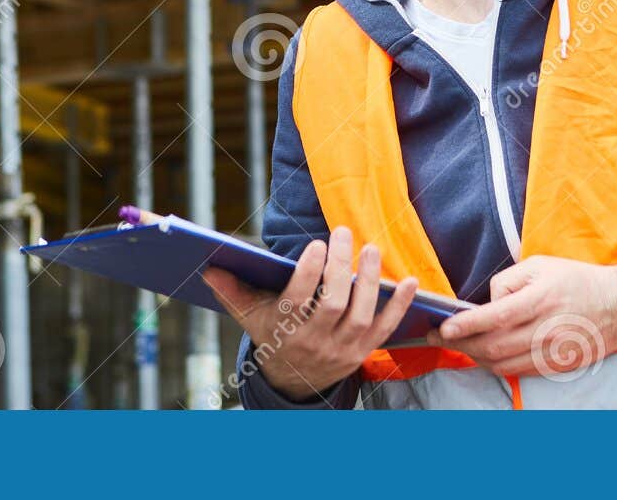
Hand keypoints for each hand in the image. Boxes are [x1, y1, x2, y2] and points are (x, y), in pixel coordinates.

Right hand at [202, 225, 418, 401]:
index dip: (308, 274)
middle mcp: (315, 343)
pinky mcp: (364, 352)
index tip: (317, 244)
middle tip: (344, 233)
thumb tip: (207, 267)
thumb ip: (232, 291)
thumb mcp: (250, 317)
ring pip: (360, 316)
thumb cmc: (273, 335)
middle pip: (332, 305)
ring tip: (371, 248)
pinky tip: (409, 281)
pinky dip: (399, 306)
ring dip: (369, 281)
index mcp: (285, 331)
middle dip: (340, 268)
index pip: (297, 302)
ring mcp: (342, 350)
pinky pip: (386, 329)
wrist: (294, 382)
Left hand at [429, 255, 616, 378]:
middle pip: (493, 346)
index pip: (495, 316)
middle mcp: (547, 330)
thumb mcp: (541, 265)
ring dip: (474, 357)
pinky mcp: (556, 367)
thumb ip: (507, 282)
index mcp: (541, 299)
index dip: (466, 325)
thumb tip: (485, 305)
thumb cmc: (576, 280)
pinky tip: (483, 354)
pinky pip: (517, 372)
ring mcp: (552, 353)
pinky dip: (495, 365)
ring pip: (502, 364)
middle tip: (439, 337)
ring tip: (457, 345)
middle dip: (460, 344)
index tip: (443, 327)